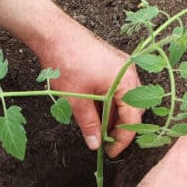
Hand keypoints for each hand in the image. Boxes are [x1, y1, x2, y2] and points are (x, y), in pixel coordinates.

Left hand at [35, 23, 141, 157]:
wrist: (54, 33)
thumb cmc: (67, 63)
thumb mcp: (77, 100)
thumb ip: (89, 124)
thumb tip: (95, 145)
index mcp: (126, 82)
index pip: (132, 118)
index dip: (123, 139)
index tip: (111, 153)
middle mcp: (130, 73)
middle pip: (132, 109)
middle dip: (120, 128)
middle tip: (105, 144)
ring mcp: (122, 66)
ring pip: (124, 99)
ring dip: (113, 115)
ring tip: (97, 130)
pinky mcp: (112, 63)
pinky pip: (117, 88)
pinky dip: (109, 102)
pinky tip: (95, 112)